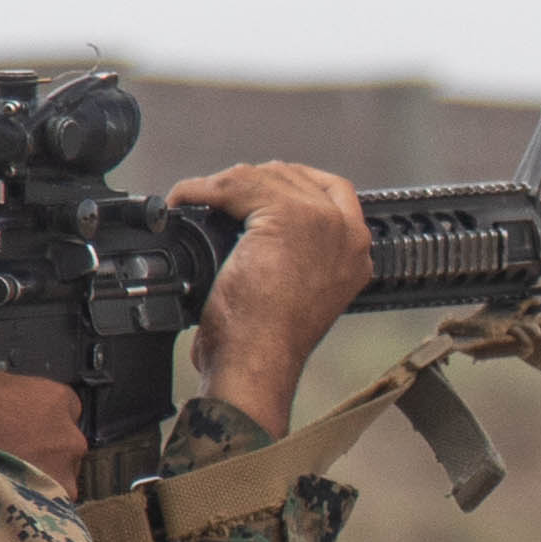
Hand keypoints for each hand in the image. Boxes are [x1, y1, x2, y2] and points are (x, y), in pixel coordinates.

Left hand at [166, 161, 373, 434]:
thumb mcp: (291, 293)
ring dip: (225, 184)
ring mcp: (322, 222)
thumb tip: (249, 223)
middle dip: (253, 180)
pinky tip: (185, 197)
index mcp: (355, 255)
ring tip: (198, 199)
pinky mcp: (288, 216)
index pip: (332, 191)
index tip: (257, 188)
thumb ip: (291, 254)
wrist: (257, 364)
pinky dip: (203, 188)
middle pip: (296, 177)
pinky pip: (238, 184)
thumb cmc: (264, 345)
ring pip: (266, 177)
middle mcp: (348, 234)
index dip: (289, 183)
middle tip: (218, 195)